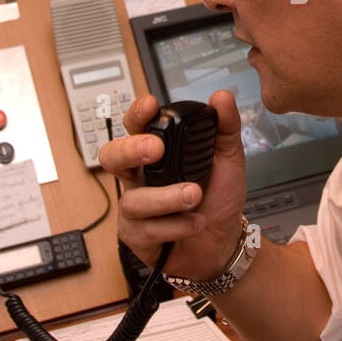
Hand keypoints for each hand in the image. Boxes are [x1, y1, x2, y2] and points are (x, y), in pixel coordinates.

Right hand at [97, 89, 247, 282]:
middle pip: (112, 156)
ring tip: (195, 195)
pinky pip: (146, 229)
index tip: (151, 105)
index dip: (137, 114)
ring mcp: (135, 206)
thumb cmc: (219, 199)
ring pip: (133, 199)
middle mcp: (140, 177)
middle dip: (130, 149)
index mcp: (157, 153)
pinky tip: (194, 223)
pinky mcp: (136, 235)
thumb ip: (226, 128)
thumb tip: (222, 97)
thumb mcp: (229, 160)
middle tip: (156, 149)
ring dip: (167, 197)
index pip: (137, 126)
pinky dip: (175, 226)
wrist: (224, 243)